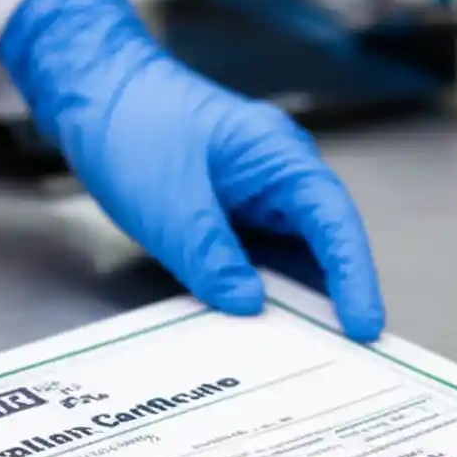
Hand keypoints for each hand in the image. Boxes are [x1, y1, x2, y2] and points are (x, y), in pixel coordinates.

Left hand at [0, 0, 384, 340]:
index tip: (364, 324)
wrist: (92, 99)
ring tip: (302, 354)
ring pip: (286, 259)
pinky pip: (252, 261)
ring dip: (291, 302)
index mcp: (279, 158)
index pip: (334, 223)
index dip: (353, 276)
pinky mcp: (226, 217)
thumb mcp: (169, 202)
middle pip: (320, 246)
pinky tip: (250, 327)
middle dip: (331, 300)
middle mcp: (276, 178)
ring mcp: (252, 198)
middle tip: (345, 357)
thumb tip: (249, 306)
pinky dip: (254, 292)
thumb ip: (211, 256)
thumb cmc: (131, 127)